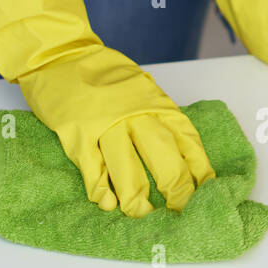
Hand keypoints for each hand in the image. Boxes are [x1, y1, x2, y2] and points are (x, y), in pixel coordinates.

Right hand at [18, 47, 214, 216]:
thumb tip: (178, 152)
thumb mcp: (140, 86)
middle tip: (180, 210)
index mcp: (155, 101)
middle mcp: (134, 113)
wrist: (59, 52)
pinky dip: (100, 189)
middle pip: (162, 156)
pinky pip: (92, 168)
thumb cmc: (103, 73)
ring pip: (127, 168)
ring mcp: (104, 123)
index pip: (186, 139)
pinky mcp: (76, 132)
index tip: (208, 191)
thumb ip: (157, 114)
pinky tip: (107, 203)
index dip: (199, 168)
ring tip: (142, 215)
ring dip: (136, 198)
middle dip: (175, 189)